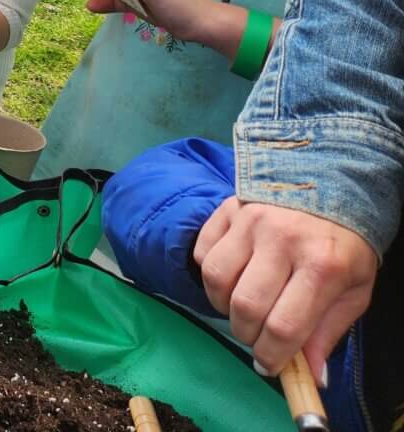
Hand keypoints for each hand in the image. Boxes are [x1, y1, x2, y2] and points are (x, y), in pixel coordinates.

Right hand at [195, 197, 378, 374]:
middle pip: (245, 306)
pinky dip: (210, 274)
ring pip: (215, 278)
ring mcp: (250, 221)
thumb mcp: (354, 290)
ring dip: (222, 305)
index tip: (269, 365)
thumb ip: (329, 332)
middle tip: (255, 338)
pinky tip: (230, 277)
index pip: (284, 326)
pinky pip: (202, 251)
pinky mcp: (228, 209)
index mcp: (323, 266)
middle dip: (246, 335)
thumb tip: (311, 376)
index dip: (271, 355)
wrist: (330, 182)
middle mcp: (282, 241)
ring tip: (239, 308)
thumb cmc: (345, 243)